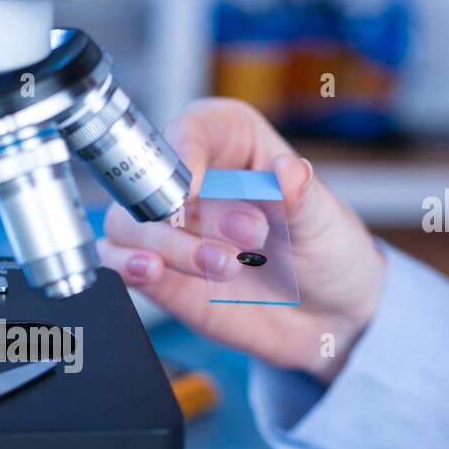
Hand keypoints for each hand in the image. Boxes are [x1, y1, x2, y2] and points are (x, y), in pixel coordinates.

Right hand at [99, 97, 385, 380]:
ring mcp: (169, 228)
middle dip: (187, 211)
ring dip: (169, 245)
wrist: (328, 316)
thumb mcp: (325, 221)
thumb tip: (288, 171)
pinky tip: (150, 271)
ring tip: (224, 267)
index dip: (184, 156)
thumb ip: (300, 196)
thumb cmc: (326, 252)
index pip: (189, 131)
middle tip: (248, 235)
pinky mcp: (157, 271)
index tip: (195, 185)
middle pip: (150, 181)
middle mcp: (190, 180)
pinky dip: (126, 266)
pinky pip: (119, 262)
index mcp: (230, 140)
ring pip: (129, 223)